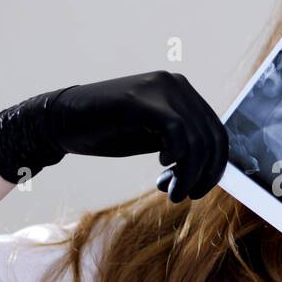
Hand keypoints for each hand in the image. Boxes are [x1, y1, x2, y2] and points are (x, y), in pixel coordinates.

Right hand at [0, 71, 228, 200]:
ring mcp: (160, 88)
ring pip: (197, 139)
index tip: (197, 190)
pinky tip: (160, 165)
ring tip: (172, 193)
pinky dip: (176, 156)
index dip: (215, 167)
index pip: (217, 133)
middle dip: (204, 174)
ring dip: (188, 174)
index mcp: (183, 93)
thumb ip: (183, 147)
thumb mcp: (156, 140)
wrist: (63, 122)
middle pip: (213, 137)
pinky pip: (176, 130)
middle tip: (183, 196)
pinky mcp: (141, 99)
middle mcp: (177, 84)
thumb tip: (209, 170)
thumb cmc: (108, 132)